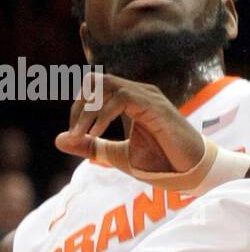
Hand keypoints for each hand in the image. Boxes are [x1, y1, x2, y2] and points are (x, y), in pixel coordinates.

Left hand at [55, 74, 204, 175]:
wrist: (189, 171)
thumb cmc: (160, 161)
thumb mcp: (116, 155)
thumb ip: (90, 146)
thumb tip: (57, 139)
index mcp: (132, 100)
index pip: (96, 87)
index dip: (78, 108)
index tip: (73, 136)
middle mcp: (141, 93)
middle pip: (98, 80)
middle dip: (80, 106)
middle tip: (75, 134)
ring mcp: (149, 97)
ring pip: (107, 84)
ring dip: (88, 111)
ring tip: (81, 136)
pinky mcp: (157, 106)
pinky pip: (122, 97)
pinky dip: (103, 115)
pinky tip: (96, 135)